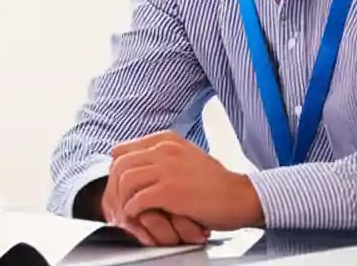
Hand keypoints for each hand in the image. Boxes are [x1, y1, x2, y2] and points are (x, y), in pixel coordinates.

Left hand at [103, 132, 262, 235]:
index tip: (117, 186)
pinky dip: (132, 211)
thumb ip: (162, 156)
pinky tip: (137, 217)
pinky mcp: (170, 191)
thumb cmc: (216, 183)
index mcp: (166, 140)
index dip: (116, 170)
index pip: (122, 150)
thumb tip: (136, 163)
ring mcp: (166, 169)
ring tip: (125, 212)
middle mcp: (164, 150)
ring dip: (121, 200)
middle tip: (115, 203)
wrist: (243, 197)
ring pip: (125, 181)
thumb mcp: (186, 157)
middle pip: (119, 165)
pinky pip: (137, 200)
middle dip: (113, 187)